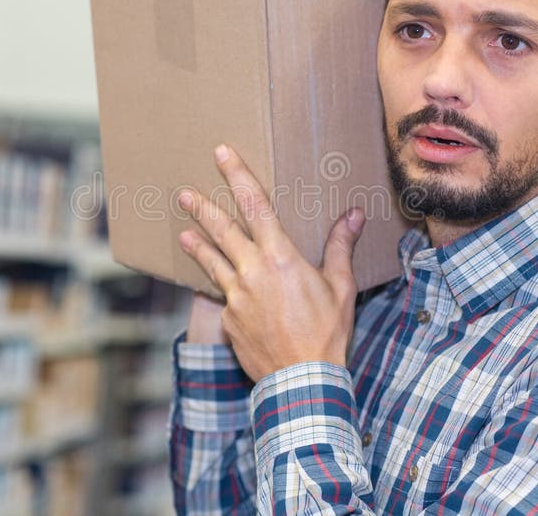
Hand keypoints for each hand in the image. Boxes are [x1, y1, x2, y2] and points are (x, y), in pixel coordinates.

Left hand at [176, 144, 364, 381]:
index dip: (237, 176)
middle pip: (222, 230)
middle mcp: (251, 272)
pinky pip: (223, 296)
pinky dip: (221, 286)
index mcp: (280, 258)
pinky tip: (220, 286)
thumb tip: (353, 215)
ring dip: (197, 244)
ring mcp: (235, 297)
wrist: (302, 381)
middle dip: (203, 207)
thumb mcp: (341, 287)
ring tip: (183, 232)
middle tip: (185, 192)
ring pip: (212, 262)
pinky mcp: (228, 320)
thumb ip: (341, 247)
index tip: (222, 155)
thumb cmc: (327, 334)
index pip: (255, 206)